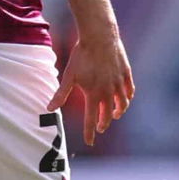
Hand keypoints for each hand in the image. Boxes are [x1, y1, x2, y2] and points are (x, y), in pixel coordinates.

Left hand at [49, 31, 134, 146]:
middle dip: (103, 124)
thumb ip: (60, 94)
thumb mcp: (69, 76)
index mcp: (93, 94)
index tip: (89, 142)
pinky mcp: (126, 74)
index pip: (91, 120)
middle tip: (100, 128)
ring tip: (114, 115)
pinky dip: (127, 98)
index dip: (89, 132)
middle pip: (108, 115)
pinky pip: (129, 91)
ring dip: (117, 112)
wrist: (99, 37)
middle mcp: (108, 92)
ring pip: (122, 104)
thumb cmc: (81, 56)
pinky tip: (124, 98)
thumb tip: (49, 108)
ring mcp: (119, 83)